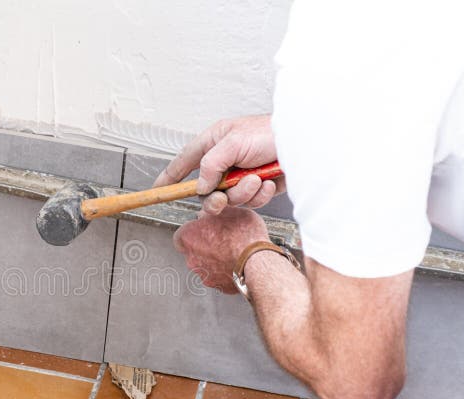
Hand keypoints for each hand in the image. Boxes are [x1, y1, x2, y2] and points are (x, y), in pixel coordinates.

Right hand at [154, 115, 283, 214]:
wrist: (305, 144)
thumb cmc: (272, 132)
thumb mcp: (233, 143)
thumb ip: (211, 165)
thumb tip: (200, 186)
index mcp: (214, 142)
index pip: (184, 161)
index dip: (169, 177)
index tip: (158, 190)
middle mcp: (226, 160)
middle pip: (206, 190)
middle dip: (216, 197)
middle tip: (222, 197)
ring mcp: (241, 175)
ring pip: (229, 199)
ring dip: (243, 192)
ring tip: (256, 180)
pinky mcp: (258, 187)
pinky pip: (250, 201)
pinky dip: (260, 194)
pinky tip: (269, 181)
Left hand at [173, 206, 269, 293]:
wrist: (257, 261)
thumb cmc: (244, 235)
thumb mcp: (228, 211)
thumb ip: (212, 214)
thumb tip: (206, 214)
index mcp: (188, 237)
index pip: (182, 235)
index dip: (194, 231)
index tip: (205, 229)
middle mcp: (191, 258)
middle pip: (193, 251)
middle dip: (205, 246)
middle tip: (222, 239)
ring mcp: (203, 274)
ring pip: (205, 265)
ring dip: (215, 259)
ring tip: (233, 252)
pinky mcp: (216, 286)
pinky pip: (218, 276)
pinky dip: (225, 271)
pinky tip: (237, 263)